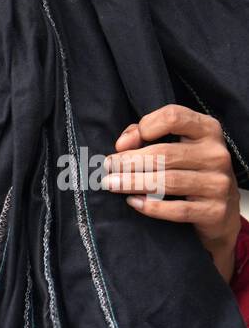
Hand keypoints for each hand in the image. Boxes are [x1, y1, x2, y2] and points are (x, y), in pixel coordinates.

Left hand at [103, 104, 241, 283]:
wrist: (221, 210)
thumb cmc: (189, 168)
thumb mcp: (176, 144)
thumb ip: (146, 134)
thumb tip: (122, 143)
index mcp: (207, 129)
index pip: (174, 117)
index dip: (145, 126)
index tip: (122, 144)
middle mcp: (216, 154)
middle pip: (164, 153)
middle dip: (129, 161)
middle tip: (106, 167)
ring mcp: (218, 183)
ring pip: (168, 181)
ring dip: (133, 183)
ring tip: (111, 184)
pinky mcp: (215, 211)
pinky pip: (177, 209)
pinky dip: (151, 207)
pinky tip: (134, 202)